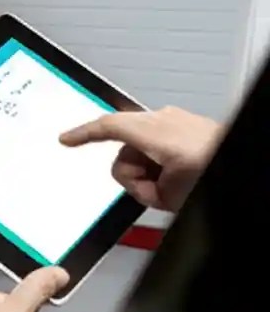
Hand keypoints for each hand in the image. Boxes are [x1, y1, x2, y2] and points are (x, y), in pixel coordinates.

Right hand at [58, 106, 222, 212]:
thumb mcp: (166, 192)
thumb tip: (136, 182)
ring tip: (176, 188)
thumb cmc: (211, 172)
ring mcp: (179, 120)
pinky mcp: (189, 126)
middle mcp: (165, 119)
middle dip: (135, 176)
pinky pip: (160, 147)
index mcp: (155, 129)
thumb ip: (139, 182)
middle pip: (125, 150)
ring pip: (143, 152)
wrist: (245, 168)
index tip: (65, 139)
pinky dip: (164, 166)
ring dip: (153, 175)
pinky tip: (183, 178)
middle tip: (155, 192)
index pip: (107, 127)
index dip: (81, 134)